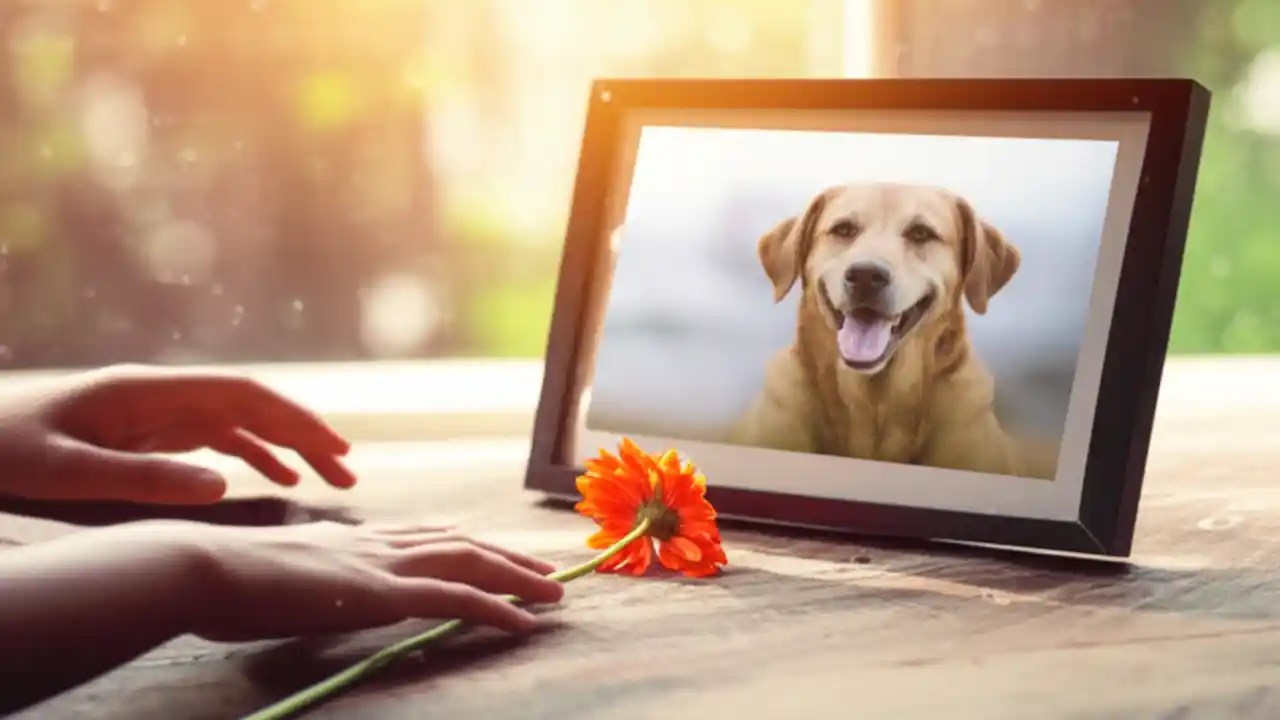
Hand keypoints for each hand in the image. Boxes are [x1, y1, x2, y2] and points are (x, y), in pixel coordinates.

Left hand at [0, 364, 355, 504]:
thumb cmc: (5, 453)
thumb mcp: (65, 473)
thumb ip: (143, 478)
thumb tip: (226, 486)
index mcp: (147, 392)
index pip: (241, 394)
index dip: (295, 417)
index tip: (335, 447)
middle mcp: (161, 396)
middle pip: (252, 406)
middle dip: (305, 433)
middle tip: (349, 470)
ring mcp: (157, 413)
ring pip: (241, 423)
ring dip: (287, 446)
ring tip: (330, 478)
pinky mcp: (149, 433)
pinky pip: (216, 439)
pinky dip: (253, 455)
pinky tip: (278, 478)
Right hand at [0, 519, 564, 707]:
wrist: (200, 567)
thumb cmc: (220, 580)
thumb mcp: (274, 577)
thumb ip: (306, 580)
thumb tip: (311, 591)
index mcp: (352, 539)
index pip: (426, 537)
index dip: (468, 545)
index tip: (496, 554)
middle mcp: (376, 543)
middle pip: (460, 543)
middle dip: (508, 557)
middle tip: (547, 571)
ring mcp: (381, 564)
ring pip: (470, 563)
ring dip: (518, 578)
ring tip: (554, 594)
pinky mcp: (380, 593)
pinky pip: (455, 600)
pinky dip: (496, 608)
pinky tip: (524, 621)